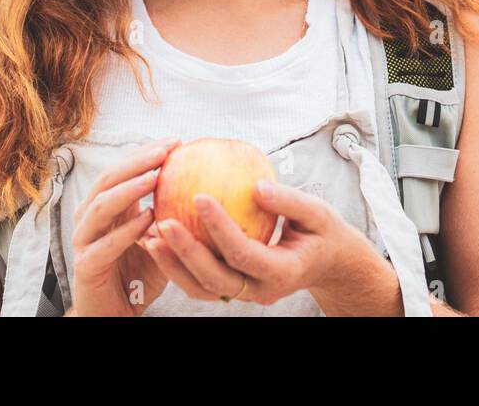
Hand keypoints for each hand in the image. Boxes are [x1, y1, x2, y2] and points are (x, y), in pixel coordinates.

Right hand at [68, 137, 180, 316]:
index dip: (147, 152)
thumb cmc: (139, 274)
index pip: (123, 170)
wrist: (114, 314)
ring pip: (101, 206)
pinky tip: (148, 219)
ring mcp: (84, 241)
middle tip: (166, 152)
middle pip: (108, 180)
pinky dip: (125, 230)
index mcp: (106, 207)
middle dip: (137, 162)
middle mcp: (90, 219)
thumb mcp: (160, 240)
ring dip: (129, 190)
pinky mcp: (85, 266)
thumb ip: (171, 215)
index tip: (177, 141)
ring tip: (155, 177)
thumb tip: (208, 186)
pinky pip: (104, 245)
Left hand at [141, 179, 374, 307]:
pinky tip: (159, 236)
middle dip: (186, 252)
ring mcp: (245, 293)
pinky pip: (201, 280)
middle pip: (215, 278)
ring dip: (173, 264)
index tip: (199, 196)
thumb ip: (289, 201)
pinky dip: (178, 263)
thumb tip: (256, 185)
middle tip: (163, 221)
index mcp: (283, 273)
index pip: (244, 253)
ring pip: (202, 288)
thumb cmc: (323, 232)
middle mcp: (260, 290)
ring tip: (150, 234)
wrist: (328, 263)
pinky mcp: (234, 288)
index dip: (220, 227)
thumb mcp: (318, 213)